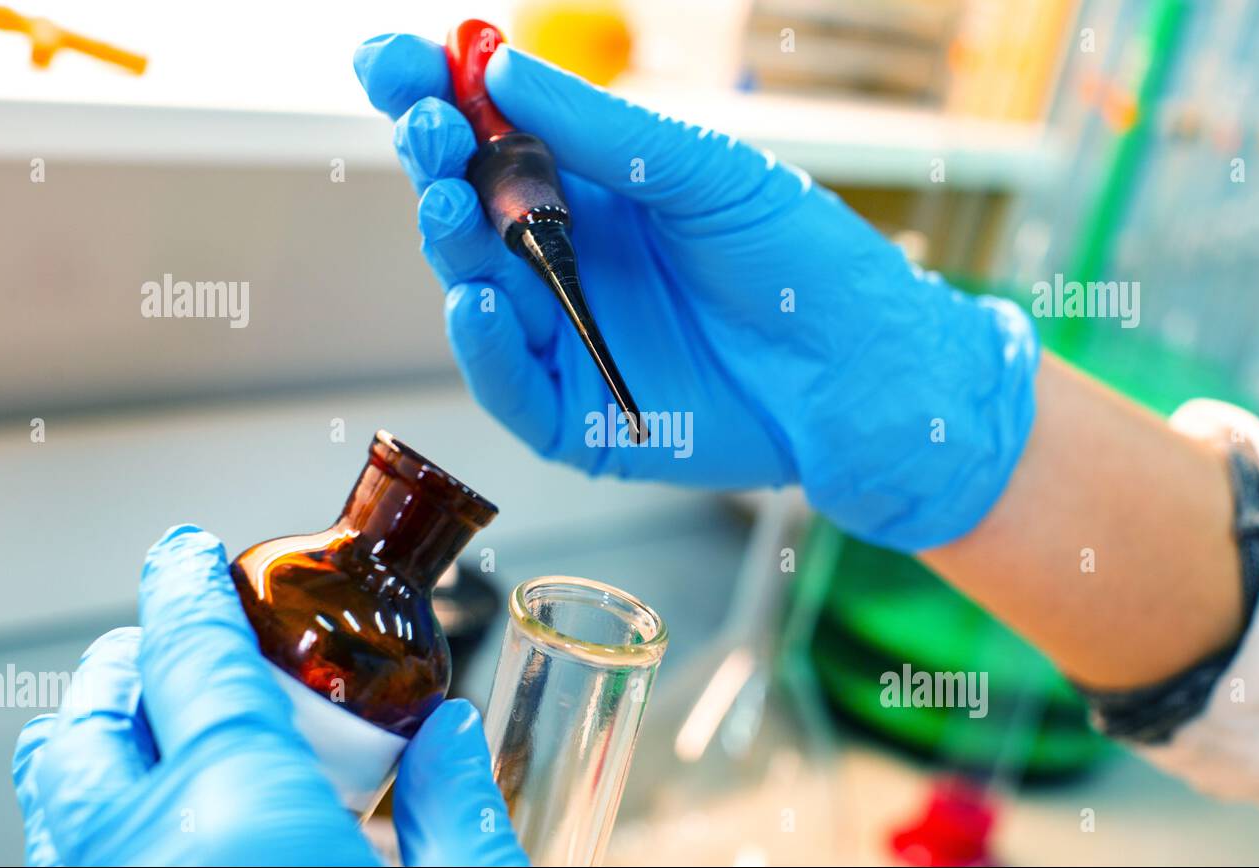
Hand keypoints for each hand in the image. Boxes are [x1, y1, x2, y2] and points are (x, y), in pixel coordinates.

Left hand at [13, 525, 525, 866]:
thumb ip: (460, 811)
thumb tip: (446, 734)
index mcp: (245, 819)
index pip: (192, 657)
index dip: (185, 586)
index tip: (188, 553)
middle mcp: (148, 860)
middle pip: (92, 723)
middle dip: (128, 659)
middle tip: (171, 638)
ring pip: (57, 797)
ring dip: (99, 737)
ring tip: (152, 720)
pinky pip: (67, 857)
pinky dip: (94, 815)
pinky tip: (158, 822)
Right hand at [353, 35, 1038, 550]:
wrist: (864, 372)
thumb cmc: (801, 263)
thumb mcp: (705, 174)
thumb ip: (603, 131)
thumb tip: (501, 66)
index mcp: (595, 190)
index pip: (493, 136)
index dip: (434, 97)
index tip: (394, 61)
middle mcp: (568, 260)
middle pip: (469, 206)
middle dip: (435, 159)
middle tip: (428, 127)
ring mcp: (567, 337)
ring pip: (475, 287)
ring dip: (450, 241)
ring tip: (449, 199)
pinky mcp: (576, 416)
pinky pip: (509, 384)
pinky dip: (484, 347)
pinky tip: (479, 299)